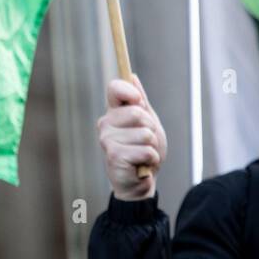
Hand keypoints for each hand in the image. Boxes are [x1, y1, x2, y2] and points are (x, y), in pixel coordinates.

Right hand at [97, 74, 165, 200]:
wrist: (140, 181)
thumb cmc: (142, 150)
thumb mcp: (147, 123)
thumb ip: (140, 102)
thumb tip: (132, 77)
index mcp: (113, 113)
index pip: (115, 88)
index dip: (130, 92)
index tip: (139, 101)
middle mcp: (106, 124)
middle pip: (138, 112)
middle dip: (151, 129)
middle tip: (145, 141)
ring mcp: (107, 141)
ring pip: (145, 134)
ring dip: (152, 147)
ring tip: (143, 154)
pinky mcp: (114, 157)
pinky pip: (146, 151)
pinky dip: (152, 159)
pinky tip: (141, 165)